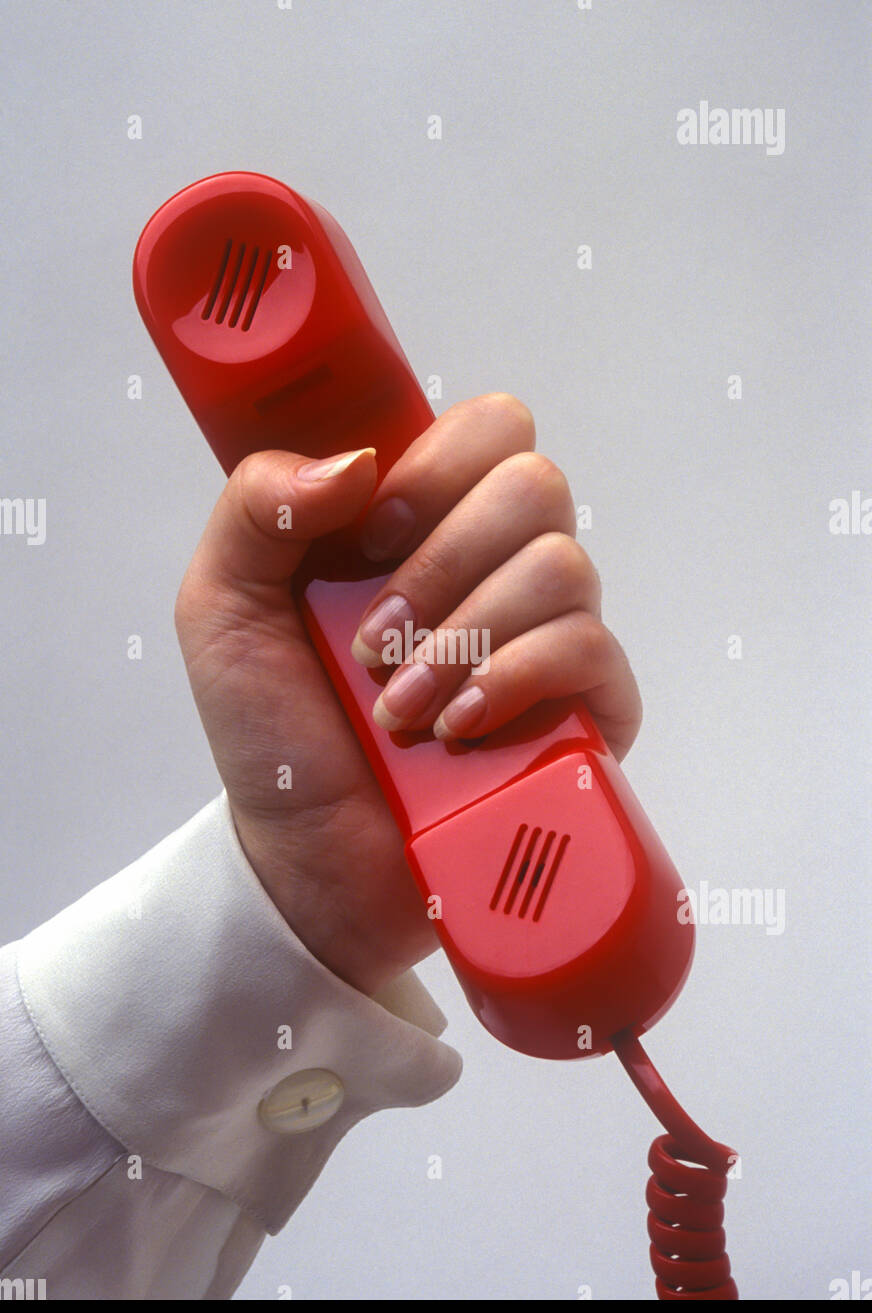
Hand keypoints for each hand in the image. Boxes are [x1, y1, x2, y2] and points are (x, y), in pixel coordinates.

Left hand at [174, 394, 641, 995]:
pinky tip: (459, 728)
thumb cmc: (275, 736)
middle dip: (445, 564)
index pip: (488, 431)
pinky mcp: (585, 711)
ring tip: (402, 708)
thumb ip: (257, 507)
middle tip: (377, 641)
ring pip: (564, 566)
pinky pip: (593, 649)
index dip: (438, 468)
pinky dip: (517, 678)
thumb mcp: (222, 608)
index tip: (373, 536)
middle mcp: (494, 569)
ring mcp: (546, 638)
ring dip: (468, 635)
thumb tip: (356, 460)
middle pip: (535, 486)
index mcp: (421, 526)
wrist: (309, 862)